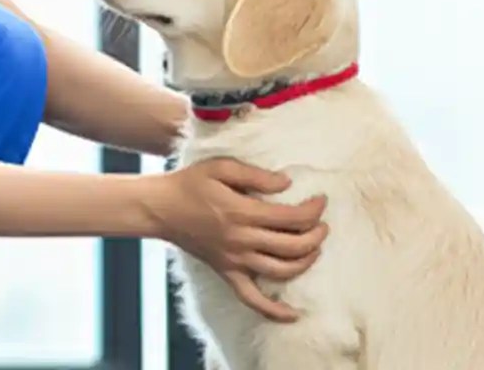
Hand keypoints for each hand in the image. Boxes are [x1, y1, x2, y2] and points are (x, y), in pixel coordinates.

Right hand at [149, 157, 327, 320]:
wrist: (161, 208)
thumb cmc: (190, 184)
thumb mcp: (221, 167)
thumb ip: (255, 175)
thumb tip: (286, 183)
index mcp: (242, 212)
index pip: (291, 218)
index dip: (313, 210)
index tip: (321, 201)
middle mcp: (241, 240)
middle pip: (293, 246)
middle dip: (316, 235)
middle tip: (322, 224)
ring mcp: (234, 261)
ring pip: (281, 271)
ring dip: (306, 262)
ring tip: (315, 249)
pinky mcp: (226, 273)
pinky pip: (252, 299)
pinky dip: (273, 311)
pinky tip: (293, 315)